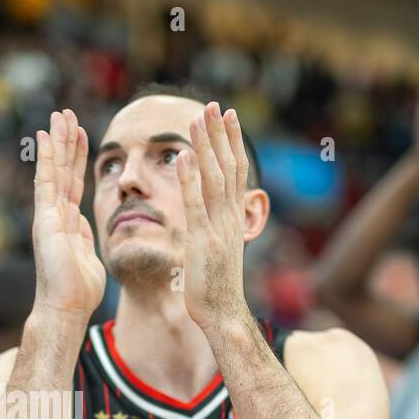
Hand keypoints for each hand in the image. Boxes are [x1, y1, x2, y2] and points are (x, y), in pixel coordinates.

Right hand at [31, 109, 106, 319]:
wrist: (66, 306)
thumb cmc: (80, 291)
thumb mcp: (89, 257)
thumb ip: (85, 239)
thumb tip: (84, 229)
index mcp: (68, 222)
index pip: (73, 183)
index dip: (77, 159)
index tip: (82, 136)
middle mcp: (55, 214)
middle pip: (62, 170)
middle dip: (66, 142)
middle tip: (67, 115)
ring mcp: (48, 214)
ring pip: (54, 169)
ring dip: (58, 141)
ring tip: (60, 115)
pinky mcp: (45, 217)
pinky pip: (46, 180)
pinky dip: (46, 157)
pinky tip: (46, 135)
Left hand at [175, 102, 256, 331]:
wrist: (223, 313)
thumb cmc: (218, 285)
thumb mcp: (221, 247)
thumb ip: (219, 224)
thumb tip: (218, 209)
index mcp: (235, 217)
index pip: (236, 170)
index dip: (232, 141)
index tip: (227, 115)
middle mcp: (230, 217)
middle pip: (228, 166)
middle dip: (220, 134)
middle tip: (214, 105)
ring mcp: (218, 227)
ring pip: (214, 178)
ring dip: (205, 147)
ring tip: (198, 119)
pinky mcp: (202, 241)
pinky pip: (195, 205)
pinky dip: (190, 180)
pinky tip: (183, 157)